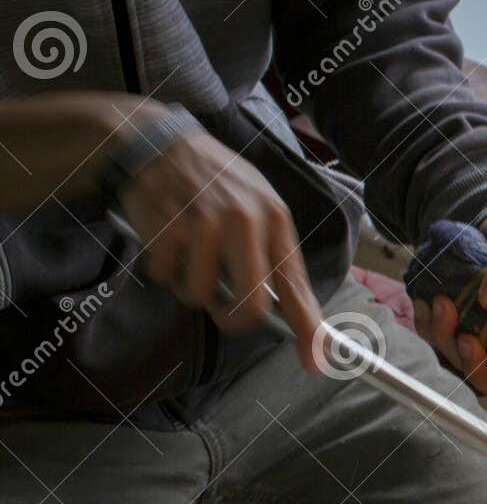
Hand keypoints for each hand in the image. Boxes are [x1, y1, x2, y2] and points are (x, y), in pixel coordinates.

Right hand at [117, 116, 321, 369]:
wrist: (156, 141)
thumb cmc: (211, 178)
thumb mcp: (254, 201)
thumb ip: (270, 250)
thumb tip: (287, 308)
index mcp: (274, 217)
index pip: (296, 286)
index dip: (307, 330)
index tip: (313, 362)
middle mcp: (246, 221)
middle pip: (251, 305)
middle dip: (235, 320)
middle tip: (223, 312)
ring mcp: (206, 225)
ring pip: (203, 296)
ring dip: (191, 288)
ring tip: (187, 256)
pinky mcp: (169, 228)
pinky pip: (168, 277)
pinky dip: (163, 269)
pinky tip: (164, 239)